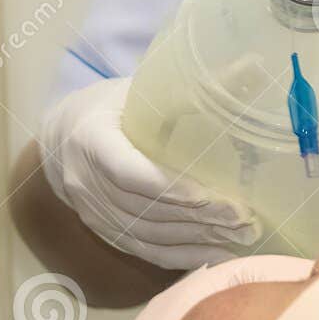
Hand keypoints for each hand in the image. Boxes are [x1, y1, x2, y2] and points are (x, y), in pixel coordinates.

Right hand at [38, 77, 260, 268]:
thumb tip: (255, 62)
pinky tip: (218, 256)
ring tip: (242, 236)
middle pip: (146, 208)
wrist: (64, 137)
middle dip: (198, 218)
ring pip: (149, 235)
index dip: (171, 188)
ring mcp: (92, 211)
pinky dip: (184, 257)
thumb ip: (190, 86)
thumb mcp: (140, 88)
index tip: (212, 196)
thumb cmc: (111, 106)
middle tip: (244, 219)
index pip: (129, 172)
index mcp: (91, 138)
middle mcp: (85, 181)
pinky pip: (145, 251)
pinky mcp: (104, 231)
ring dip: (197, 239)